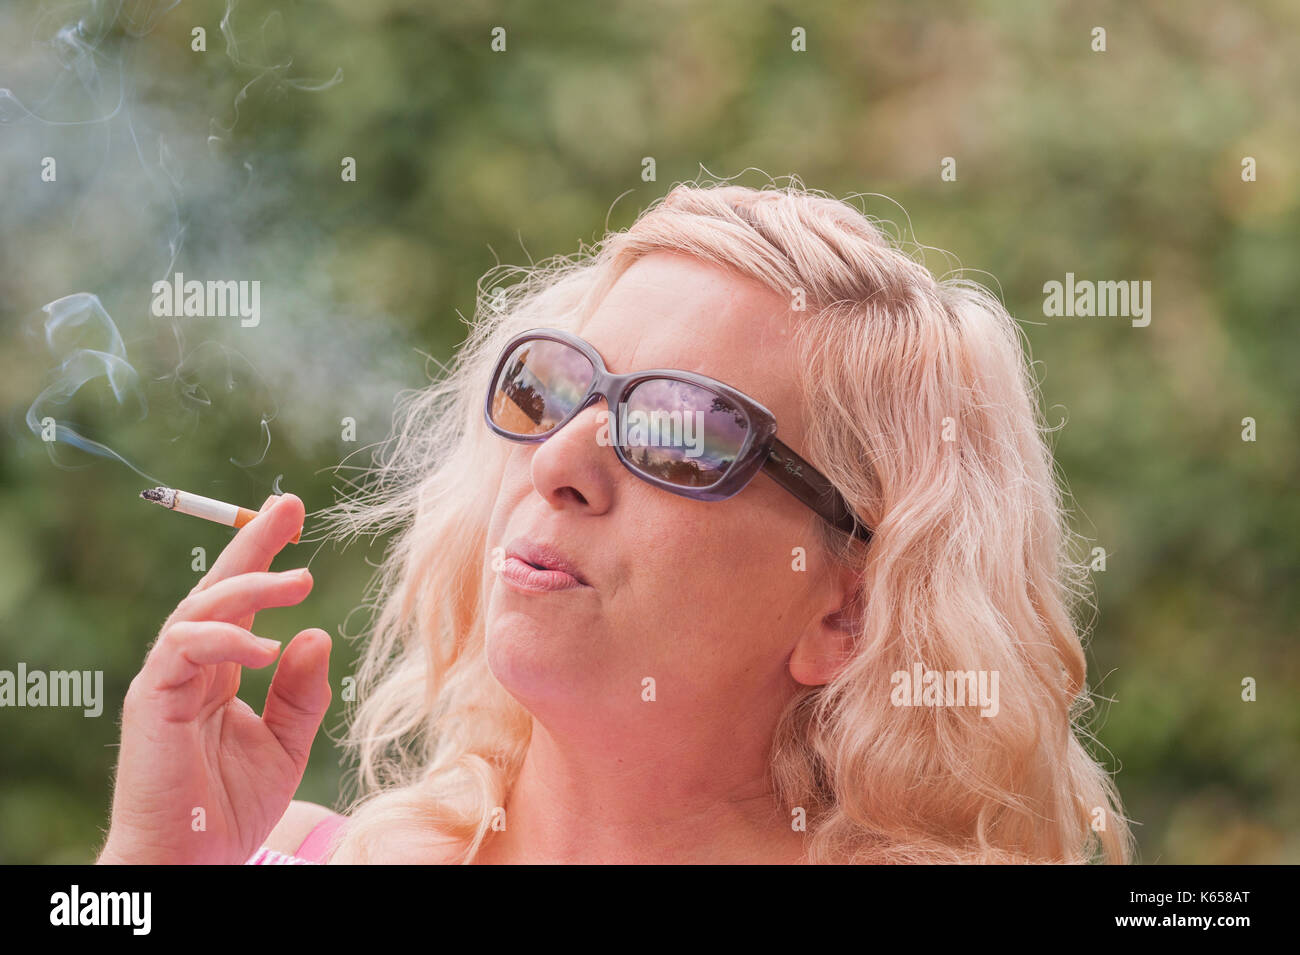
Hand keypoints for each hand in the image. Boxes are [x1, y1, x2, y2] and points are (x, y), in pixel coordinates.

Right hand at [97, 493, 330, 864]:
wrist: (188, 860)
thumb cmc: (229, 807)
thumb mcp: (286, 744)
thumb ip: (302, 692)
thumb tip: (315, 633)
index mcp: (221, 669)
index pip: (241, 599)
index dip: (263, 554)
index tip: (290, 510)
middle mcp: (191, 665)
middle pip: (216, 588)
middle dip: (251, 543)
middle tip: (288, 507)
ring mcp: (168, 678)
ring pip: (199, 609)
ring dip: (249, 588)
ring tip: (298, 581)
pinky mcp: (153, 698)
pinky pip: (183, 648)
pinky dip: (224, 640)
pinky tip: (266, 647)